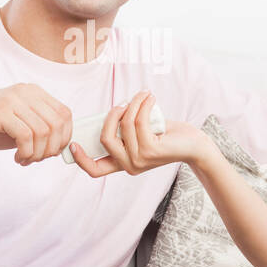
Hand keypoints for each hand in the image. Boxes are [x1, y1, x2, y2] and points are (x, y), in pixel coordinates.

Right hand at [0, 83, 71, 164]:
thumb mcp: (21, 125)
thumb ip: (42, 129)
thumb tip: (64, 146)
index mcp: (33, 92)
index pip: (65, 114)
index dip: (64, 138)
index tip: (50, 152)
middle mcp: (25, 91)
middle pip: (57, 124)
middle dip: (51, 149)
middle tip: (36, 159)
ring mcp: (12, 99)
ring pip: (43, 132)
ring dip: (37, 153)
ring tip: (25, 159)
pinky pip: (26, 136)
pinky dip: (26, 152)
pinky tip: (18, 157)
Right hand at [69, 90, 208, 176]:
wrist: (194, 144)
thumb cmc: (167, 135)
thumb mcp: (140, 132)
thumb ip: (124, 127)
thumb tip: (111, 112)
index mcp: (122, 163)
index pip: (95, 170)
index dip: (81, 159)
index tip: (73, 144)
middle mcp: (129, 165)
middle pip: (105, 140)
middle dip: (111, 116)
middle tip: (124, 104)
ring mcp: (140, 160)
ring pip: (123, 126)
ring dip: (133, 104)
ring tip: (143, 96)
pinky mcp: (152, 151)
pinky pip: (138, 122)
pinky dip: (143, 105)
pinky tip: (150, 98)